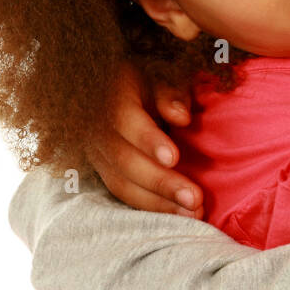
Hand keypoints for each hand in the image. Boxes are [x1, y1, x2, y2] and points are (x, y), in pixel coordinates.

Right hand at [87, 61, 203, 216]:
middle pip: (123, 160)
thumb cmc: (148, 78)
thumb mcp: (161, 74)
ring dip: (157, 203)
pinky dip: (151, 207)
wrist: (114, 89)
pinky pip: (123, 194)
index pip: (124, 121)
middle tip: (194, 199)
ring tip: (192, 214)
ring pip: (120, 184)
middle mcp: (96, 129)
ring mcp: (95, 153)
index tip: (174, 158)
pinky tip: (179, 216)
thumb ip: (171, 93)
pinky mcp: (102, 172)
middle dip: (160, 182)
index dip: (148, 140)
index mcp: (110, 97)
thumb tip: (181, 117)